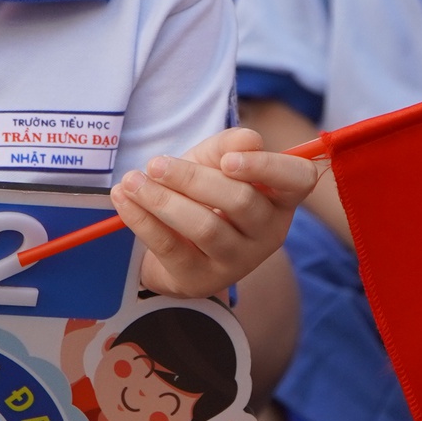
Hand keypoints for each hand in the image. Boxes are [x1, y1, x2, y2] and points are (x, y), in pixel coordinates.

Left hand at [114, 127, 321, 299]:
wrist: (175, 241)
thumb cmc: (203, 193)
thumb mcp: (213, 161)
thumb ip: (229, 145)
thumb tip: (249, 140)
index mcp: (280, 198)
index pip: (297, 180)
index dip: (267, 168)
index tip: (228, 160)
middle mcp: (268, 233)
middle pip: (240, 201)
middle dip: (192, 178)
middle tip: (155, 163)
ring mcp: (238, 261)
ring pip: (205, 227)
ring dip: (162, 200)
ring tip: (132, 180)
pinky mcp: (202, 280)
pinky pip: (172, 248)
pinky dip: (143, 220)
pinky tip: (124, 199)